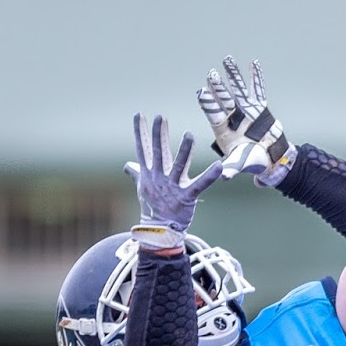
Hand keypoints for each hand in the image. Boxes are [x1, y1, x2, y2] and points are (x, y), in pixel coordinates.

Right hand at [124, 113, 222, 250]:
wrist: (159, 231)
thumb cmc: (153, 206)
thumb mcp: (143, 187)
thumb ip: (137, 172)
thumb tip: (127, 165)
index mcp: (149, 173)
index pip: (142, 148)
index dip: (140, 132)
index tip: (139, 115)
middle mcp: (159, 178)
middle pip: (158, 152)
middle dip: (158, 135)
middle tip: (160, 117)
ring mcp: (172, 187)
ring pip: (178, 165)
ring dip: (184, 150)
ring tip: (189, 134)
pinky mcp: (186, 197)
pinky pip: (200, 185)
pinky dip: (210, 176)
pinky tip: (219, 166)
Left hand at [197, 57, 293, 181]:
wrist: (269, 158)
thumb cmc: (251, 161)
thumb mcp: (240, 164)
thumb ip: (232, 168)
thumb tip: (223, 176)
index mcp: (223, 128)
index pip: (213, 112)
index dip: (208, 102)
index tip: (201, 91)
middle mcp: (232, 116)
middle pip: (223, 98)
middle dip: (218, 86)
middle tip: (211, 74)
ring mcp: (246, 109)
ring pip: (238, 89)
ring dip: (233, 75)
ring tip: (227, 60)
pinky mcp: (260, 106)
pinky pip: (258, 89)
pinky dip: (257, 77)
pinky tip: (254, 63)